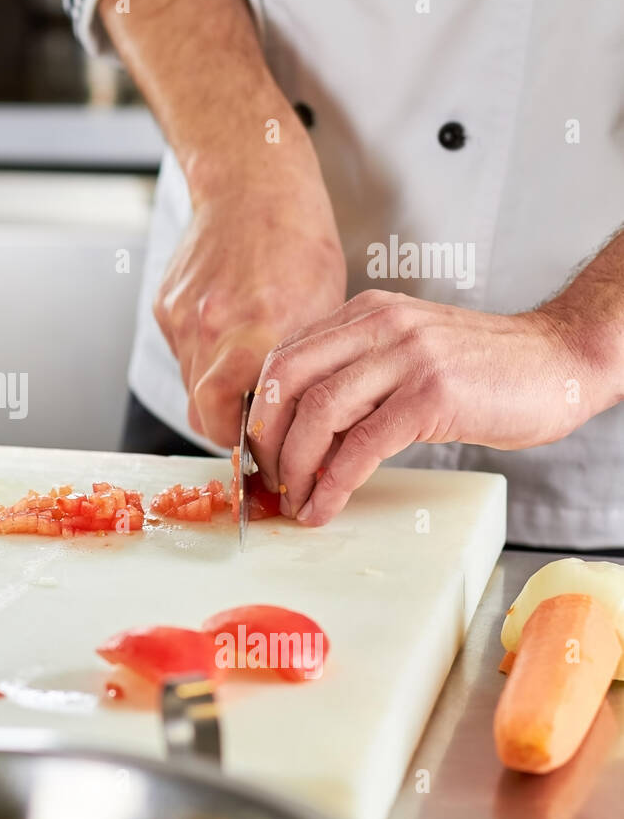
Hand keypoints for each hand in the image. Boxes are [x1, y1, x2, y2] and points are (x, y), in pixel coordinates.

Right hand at [153, 172, 345, 446]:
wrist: (254, 185)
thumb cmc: (299, 242)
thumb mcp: (320, 313)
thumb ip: (298, 370)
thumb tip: (297, 421)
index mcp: (256, 336)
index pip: (229, 427)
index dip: (247, 446)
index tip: (264, 450)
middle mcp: (210, 331)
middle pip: (201, 415)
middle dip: (226, 428)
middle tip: (254, 425)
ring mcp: (180, 318)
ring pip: (190, 383)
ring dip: (215, 388)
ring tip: (246, 366)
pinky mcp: (164, 305)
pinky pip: (181, 350)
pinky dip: (203, 353)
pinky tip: (228, 328)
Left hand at [249, 289, 611, 524]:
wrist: (560, 362)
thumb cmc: (485, 369)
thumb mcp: (407, 355)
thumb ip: (358, 377)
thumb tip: (303, 435)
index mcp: (365, 313)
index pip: (285, 357)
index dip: (262, 411)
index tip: (258, 451)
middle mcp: (379, 325)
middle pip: (288, 380)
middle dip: (267, 438)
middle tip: (269, 479)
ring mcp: (405, 357)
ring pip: (318, 412)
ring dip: (296, 466)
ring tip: (296, 500)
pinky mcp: (431, 395)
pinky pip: (362, 445)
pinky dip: (335, 482)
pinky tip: (327, 505)